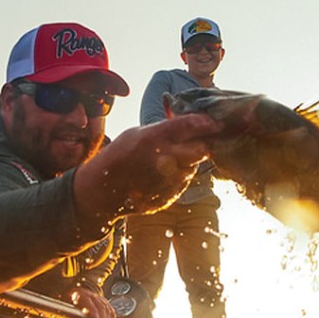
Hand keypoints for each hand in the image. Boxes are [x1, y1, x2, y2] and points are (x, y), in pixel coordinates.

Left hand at [69, 285, 115, 317]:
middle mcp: (92, 295)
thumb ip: (70, 315)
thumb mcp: (66, 307)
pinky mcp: (106, 304)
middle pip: (101, 308)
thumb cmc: (69, 303)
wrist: (75, 293)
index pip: (87, 300)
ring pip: (108, 311)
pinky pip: (112, 313)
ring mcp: (100, 299)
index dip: (93, 309)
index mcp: (80, 294)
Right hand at [72, 114, 217, 223]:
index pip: (191, 125)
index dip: (206, 122)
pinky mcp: (171, 195)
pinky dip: (179, 176)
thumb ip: (165, 129)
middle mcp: (165, 159)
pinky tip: (162, 174)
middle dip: (201, 144)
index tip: (214, 122)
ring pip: (194, 166)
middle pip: (202, 149)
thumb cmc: (119, 156)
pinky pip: (184, 182)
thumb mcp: (137, 133)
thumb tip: (190, 122)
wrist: (104, 190)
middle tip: (197, 141)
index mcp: (155, 138)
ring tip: (170, 159)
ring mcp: (169, 180)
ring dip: (189, 161)